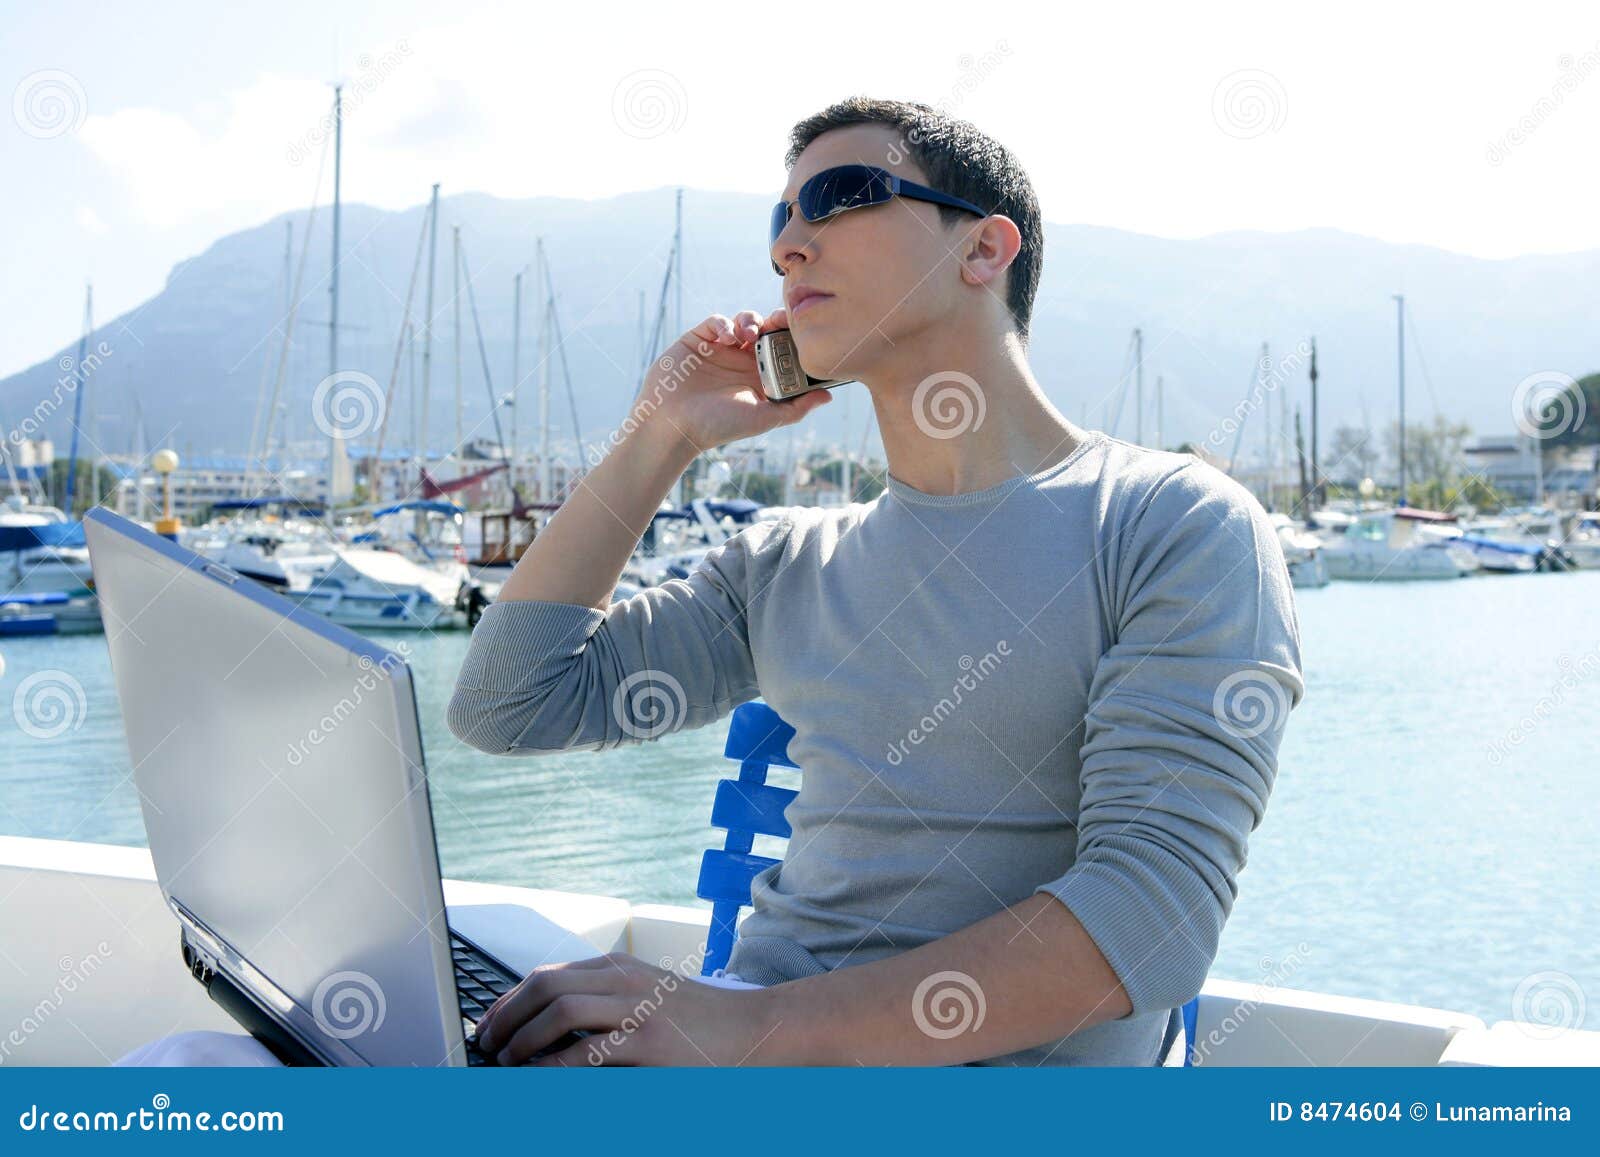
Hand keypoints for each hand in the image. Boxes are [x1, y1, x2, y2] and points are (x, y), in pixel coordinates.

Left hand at [473, 952, 780, 1065]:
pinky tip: (539, 1078)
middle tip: (488, 1045)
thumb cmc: (697, 1020)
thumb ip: (602, 1000)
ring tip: (509, 1062)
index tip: (489, 1025)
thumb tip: (546, 1022)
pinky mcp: (650, 1044)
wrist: (753, 1029)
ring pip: (560, 1011)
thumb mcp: (646, 994)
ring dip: (523, 1039)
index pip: (547, 975)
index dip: (509, 1000)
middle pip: (545, 986)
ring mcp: (638, 1009)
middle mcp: (624, 980)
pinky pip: (588, 1053)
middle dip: (506, 1016)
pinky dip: (554, 1067)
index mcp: (619, 967)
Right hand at [634, 308, 834, 454]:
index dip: (792, 337)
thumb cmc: (718, 426)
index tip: (802, 332)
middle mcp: (742, 360)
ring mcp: (720, 348)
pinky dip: (725, 323)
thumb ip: (795, 408)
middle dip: (775, 321)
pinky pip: (717, 321)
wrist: (674, 424)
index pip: (783, 348)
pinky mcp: (698, 339)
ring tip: (751, 334)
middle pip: (766, 328)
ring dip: (751, 320)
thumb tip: (828, 396)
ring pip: (743, 320)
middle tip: (781, 320)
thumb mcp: (762, 418)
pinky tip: (728, 338)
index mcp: (759, 376)